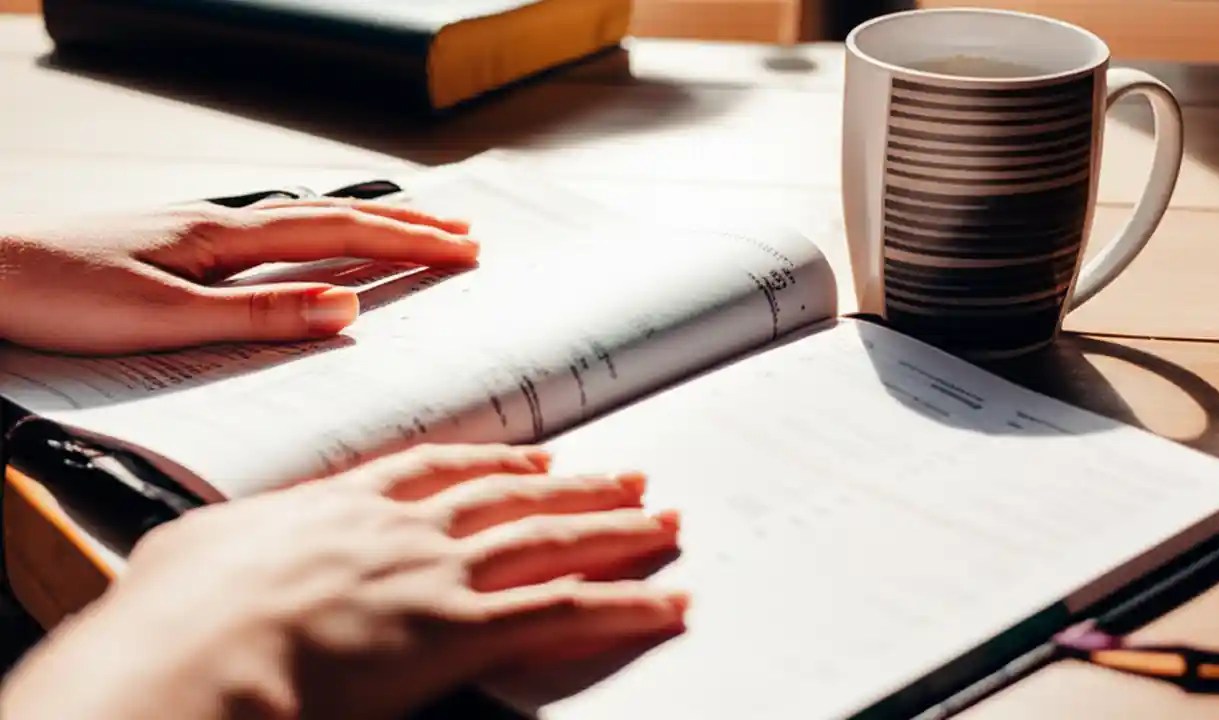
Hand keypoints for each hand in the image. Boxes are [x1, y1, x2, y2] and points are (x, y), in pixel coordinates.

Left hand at [0, 198, 477, 353]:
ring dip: (369, 223)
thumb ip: (259, 316)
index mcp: (226, 238)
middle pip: (335, 216)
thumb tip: (346, 309)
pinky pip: (273, 231)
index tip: (464, 251)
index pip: (341, 236)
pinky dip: (320, 232)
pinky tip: (316, 239)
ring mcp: (199, 230)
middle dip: (407, 226)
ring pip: (305, 218)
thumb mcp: (165, 319)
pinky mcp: (178, 244)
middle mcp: (220, 224)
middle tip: (464, 234)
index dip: (408, 244)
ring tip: (413, 227)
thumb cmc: (58, 295)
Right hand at [0, 444, 685, 719]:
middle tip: (625, 479)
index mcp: (337, 507)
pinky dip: (625, 604)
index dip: (490, 465)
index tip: (529, 461)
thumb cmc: (170, 621)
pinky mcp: (459, 632)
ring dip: (614, 530)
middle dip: (573, 488)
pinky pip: (564, 612)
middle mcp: (400, 530)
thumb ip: (230, 545)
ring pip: (549, 542)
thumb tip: (215, 551)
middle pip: (509, 497)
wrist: (188, 660)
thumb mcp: (188, 556)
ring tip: (662, 519)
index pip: (433, 471)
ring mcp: (436, 575)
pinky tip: (665, 601)